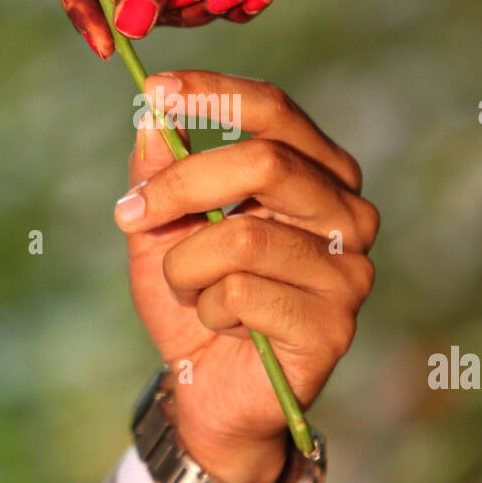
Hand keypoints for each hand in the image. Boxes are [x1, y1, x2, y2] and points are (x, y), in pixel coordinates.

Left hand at [114, 71, 378, 482]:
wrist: (207, 392)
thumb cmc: (194, 298)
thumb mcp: (161, 227)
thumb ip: (158, 170)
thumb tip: (152, 112)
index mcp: (318, 174)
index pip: (276, 111)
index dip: (216, 93)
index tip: (156, 91)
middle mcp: (349, 213)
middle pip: (264, 162)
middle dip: (180, 185)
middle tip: (129, 214)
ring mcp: (351, 271)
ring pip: (241, 237)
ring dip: (185, 267)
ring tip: (187, 289)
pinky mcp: (334, 326)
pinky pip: (244, 295)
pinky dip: (209, 309)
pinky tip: (223, 327)